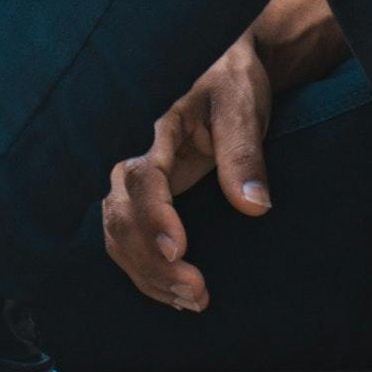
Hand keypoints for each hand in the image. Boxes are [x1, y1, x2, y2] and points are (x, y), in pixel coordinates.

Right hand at [102, 31, 274, 312]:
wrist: (225, 71)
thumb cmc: (233, 82)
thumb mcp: (244, 108)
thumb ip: (244, 153)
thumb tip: (253, 208)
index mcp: (155, 127)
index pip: (142, 178)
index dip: (154, 217)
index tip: (178, 252)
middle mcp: (136, 155)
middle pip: (121, 214)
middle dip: (151, 260)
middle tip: (198, 293)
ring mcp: (136, 178)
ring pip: (119, 232)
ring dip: (147, 272)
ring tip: (193, 300)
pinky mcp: (145, 196)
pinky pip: (128, 237)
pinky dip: (145, 269)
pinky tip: (176, 292)